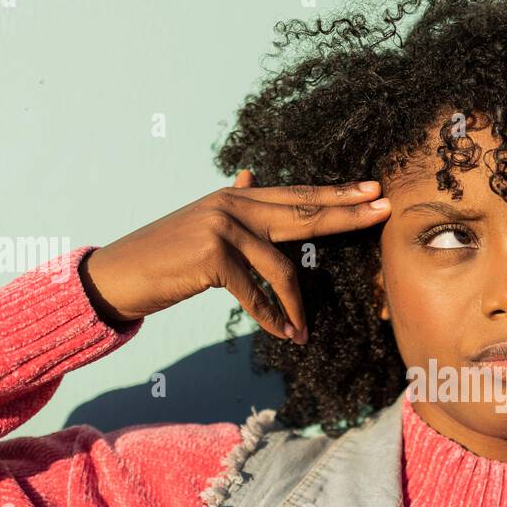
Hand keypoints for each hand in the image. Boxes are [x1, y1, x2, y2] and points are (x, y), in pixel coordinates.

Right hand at [79, 171, 390, 342]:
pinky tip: (285, 334)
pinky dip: (272, 317)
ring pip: (281, 267)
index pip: (297, 194)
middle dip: (348, 215)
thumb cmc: (166, 253)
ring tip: (304, 331)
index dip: (337, 193)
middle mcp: (232, 203)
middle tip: (386, 211)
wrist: (119, 273)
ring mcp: (222, 227)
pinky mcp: (211, 256)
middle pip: (303, 213)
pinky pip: (256, 294)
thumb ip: (233, 202)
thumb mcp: (202, 220)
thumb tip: (252, 172)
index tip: (374, 190)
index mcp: (236, 194)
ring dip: (297, 305)